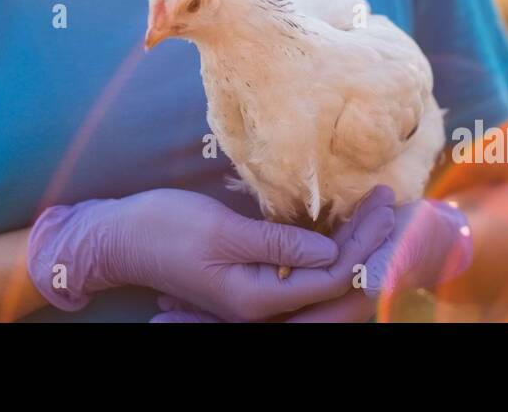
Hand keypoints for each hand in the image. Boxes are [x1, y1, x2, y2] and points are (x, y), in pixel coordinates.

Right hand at [152, 194, 472, 321]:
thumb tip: (330, 247)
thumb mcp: (221, 231)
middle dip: (367, 247)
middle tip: (388, 203)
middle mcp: (262, 306)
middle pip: (334, 287)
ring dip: (351, 248)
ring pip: (322, 282)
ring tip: (374, 212)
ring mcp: (257, 295)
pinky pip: (303, 272)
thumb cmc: (163, 229)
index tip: (381, 202)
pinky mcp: (252, 280)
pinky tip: (338, 222)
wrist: (119, 238)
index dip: (362, 241)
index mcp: (257, 299)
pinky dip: (327, 249)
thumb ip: (277, 243)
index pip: (329, 275)